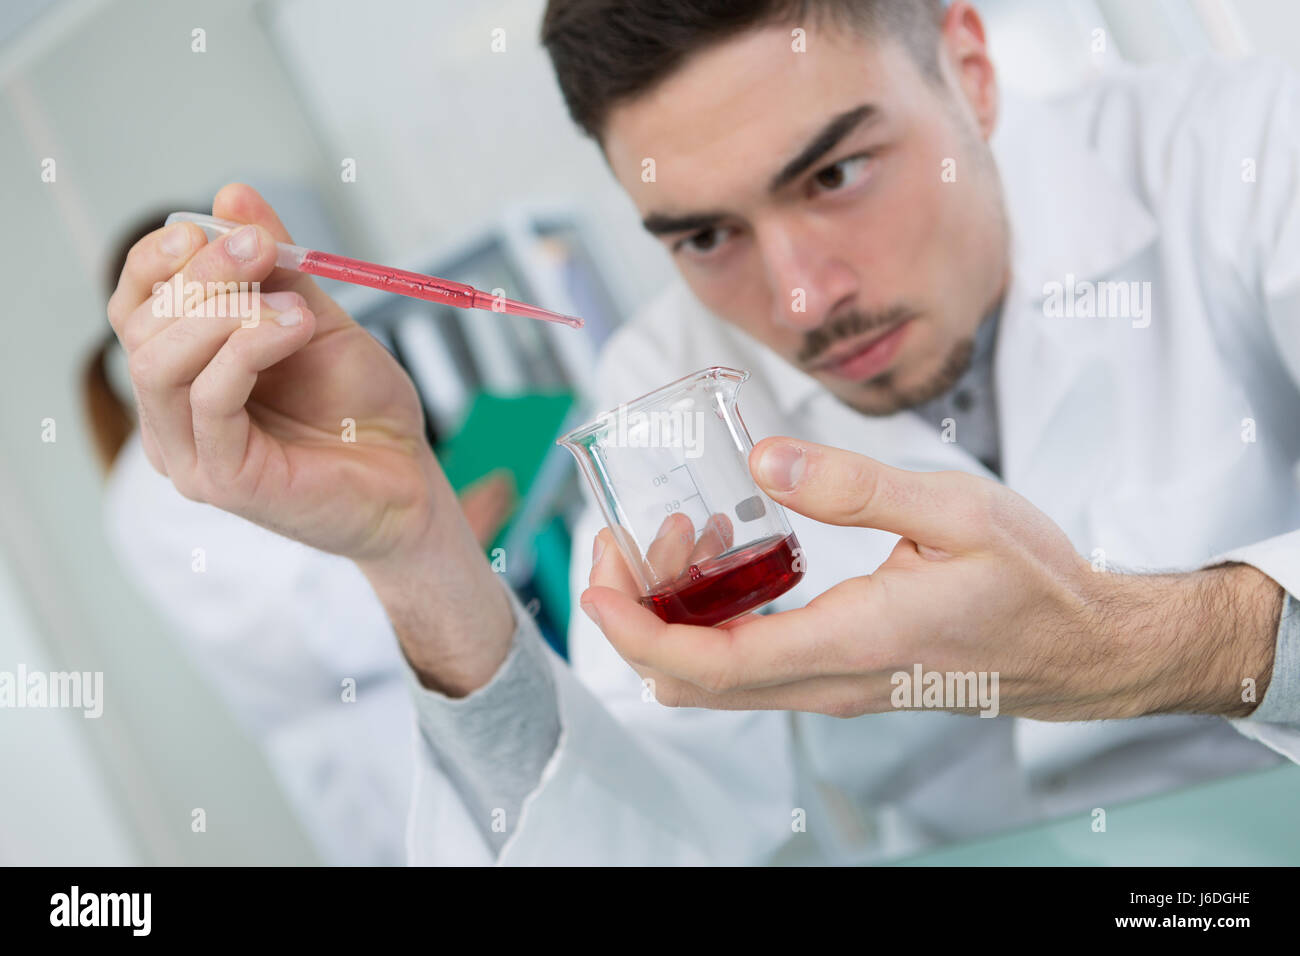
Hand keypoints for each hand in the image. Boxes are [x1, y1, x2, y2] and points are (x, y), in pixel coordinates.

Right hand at [107, 184, 511, 693]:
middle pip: (142, 327)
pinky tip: (292, 328)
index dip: (158, 259)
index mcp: (184, 375)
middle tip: (261, 248)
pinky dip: (246, 350)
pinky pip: (209, 400)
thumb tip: (232, 194)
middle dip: (201, 274)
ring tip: (290, 302)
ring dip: (221, 311)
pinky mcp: (224, 480)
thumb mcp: (315, 320)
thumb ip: (275, 266)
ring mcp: (190, 453)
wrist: (409, 481)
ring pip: (160, 363)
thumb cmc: (361, 411)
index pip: (134, 306)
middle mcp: (171, 416)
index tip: (208, 226)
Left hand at [579, 437, 1281, 719]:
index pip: (709, 663)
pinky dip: (716, 617)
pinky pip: (750, 665)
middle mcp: (829, 681)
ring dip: (678, 613)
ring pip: (715, 677)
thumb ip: (853, 486)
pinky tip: (736, 555)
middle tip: (636, 538)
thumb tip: (764, 461)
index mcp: (852, 642)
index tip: (596, 580)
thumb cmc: (1033, 582)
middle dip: (640, 613)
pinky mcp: (839, 676)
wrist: (1083, 647)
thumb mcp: (954, 510)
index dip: (636, 628)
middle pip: (691, 680)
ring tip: (690, 533)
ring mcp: (831, 686)